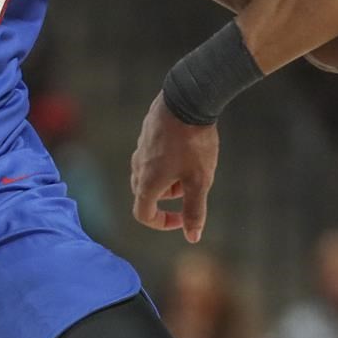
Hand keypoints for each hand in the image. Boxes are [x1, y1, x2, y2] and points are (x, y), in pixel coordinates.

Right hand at [130, 91, 217, 242]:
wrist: (187, 100)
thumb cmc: (193, 143)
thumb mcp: (199, 181)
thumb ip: (195, 210)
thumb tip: (193, 237)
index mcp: (147, 184)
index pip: (144, 215)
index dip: (163, 222)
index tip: (183, 218)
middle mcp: (138, 167)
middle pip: (148, 195)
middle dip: (172, 196)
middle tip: (194, 184)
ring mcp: (141, 149)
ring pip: (152, 174)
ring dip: (172, 178)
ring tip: (195, 165)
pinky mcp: (148, 134)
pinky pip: (155, 156)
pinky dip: (170, 160)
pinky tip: (189, 146)